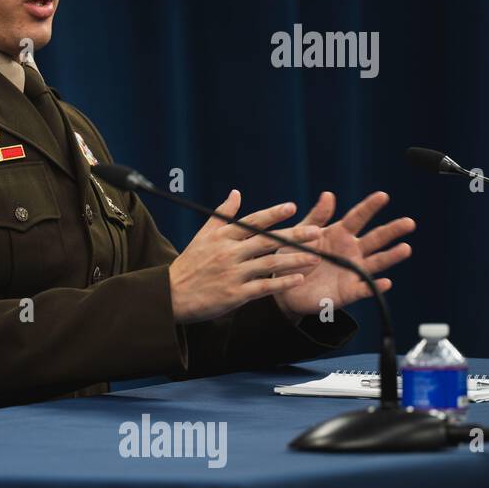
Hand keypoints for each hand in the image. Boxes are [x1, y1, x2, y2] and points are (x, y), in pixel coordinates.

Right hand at [169, 190, 323, 324]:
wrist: (171, 295)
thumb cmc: (189, 265)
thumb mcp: (202, 236)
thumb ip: (223, 215)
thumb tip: (237, 193)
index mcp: (222, 237)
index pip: (251, 222)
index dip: (272, 214)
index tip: (291, 207)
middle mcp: (228, 253)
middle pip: (267, 241)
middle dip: (294, 236)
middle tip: (317, 231)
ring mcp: (232, 274)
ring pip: (269, 264)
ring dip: (295, 260)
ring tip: (317, 257)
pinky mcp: (235, 294)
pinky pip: (264, 287)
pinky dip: (282, 283)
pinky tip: (299, 279)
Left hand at [271, 191, 414, 318]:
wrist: (284, 287)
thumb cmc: (293, 257)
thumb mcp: (300, 234)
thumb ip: (316, 217)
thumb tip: (328, 194)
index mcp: (339, 234)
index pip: (358, 217)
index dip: (369, 207)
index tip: (382, 195)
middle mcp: (351, 251)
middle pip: (375, 238)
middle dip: (392, 230)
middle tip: (409, 222)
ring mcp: (352, 271)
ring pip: (376, 262)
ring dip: (391, 256)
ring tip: (405, 248)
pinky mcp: (349, 291)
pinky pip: (364, 289)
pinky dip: (375, 286)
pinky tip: (386, 282)